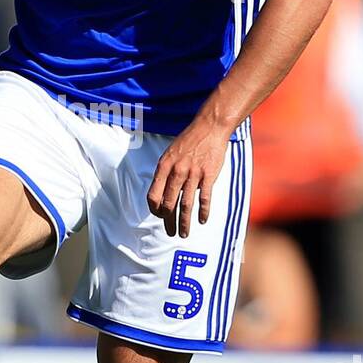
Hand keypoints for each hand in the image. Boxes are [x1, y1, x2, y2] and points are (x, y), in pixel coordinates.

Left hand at [147, 118, 232, 238]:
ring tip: (183, 234)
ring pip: (185, 205)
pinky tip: (202, 221)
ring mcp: (193, 174)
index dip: (154, 210)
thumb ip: (165, 173)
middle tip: (171, 232)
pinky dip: (203, 212)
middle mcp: (176, 172)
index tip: (160, 216)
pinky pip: (204, 198)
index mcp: (164, 167)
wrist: (209, 127)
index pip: (153, 195)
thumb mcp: (170, 153)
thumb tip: (161, 192)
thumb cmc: (189, 141)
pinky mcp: (208, 175)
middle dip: (168, 222)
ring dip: (184, 223)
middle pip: (168, 204)